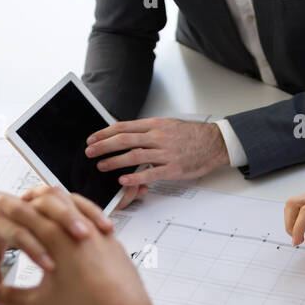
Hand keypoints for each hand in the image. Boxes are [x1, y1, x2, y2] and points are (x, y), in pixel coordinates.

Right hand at [0, 188, 161, 304]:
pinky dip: (81, 211)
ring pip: (75, 202)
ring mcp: (97, 230)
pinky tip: (78, 218)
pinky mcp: (112, 238)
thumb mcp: (41, 303)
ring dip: (59, 201)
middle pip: (49, 200)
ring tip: (48, 203)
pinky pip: (94, 215)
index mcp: (54, 238)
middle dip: (32, 198)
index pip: (25, 212)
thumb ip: (9, 297)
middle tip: (22, 198)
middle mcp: (77, 227)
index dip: (8, 206)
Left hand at [85, 118, 228, 185]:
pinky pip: (151, 173)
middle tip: (89, 152)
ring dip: (115, 161)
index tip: (92, 139)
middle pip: (124, 140)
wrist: (214, 143)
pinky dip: (135, 177)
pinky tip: (123, 180)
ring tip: (101, 166)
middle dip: (103, 146)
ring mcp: (166, 153)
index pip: (123, 127)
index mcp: (155, 125)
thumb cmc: (192, 135)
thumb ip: (148, 130)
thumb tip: (128, 134)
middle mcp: (158, 137)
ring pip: (134, 156)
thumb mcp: (168, 125)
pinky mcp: (173, 169)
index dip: (105, 133)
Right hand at [284, 187, 304, 245]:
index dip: (299, 226)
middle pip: (292, 203)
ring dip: (290, 221)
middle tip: (296, 239)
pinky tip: (299, 230)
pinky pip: (295, 208)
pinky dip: (293, 219)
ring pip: (291, 205)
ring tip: (297, 236)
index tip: (298, 241)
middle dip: (289, 223)